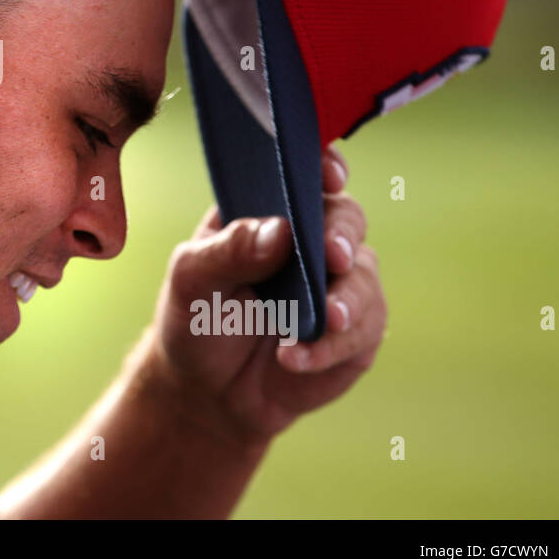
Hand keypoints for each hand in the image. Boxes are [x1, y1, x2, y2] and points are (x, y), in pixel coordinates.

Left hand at [147, 145, 386, 449]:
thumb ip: (230, 251)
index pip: (305, 175)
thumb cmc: (195, 318)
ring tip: (321, 323)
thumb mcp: (192, 280)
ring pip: (365, 278)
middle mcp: (310, 241)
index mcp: (269, 212)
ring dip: (346, 301)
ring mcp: (338, 286)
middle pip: (347, 219)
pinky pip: (362, 331)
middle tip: (332, 257)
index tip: (328, 177)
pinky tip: (294, 358)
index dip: (324, 167)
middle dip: (342, 236)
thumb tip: (279, 230)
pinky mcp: (354, 333)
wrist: (206, 390)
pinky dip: (331, 346)